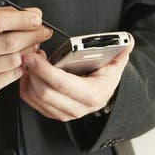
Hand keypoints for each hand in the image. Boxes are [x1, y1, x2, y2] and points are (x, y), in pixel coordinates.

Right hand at [0, 6, 52, 98]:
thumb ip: (5, 14)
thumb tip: (34, 15)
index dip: (22, 19)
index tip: (37, 18)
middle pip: (9, 42)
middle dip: (33, 35)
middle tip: (44, 31)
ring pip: (14, 59)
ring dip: (30, 50)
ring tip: (33, 44)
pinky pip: (13, 74)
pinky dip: (23, 65)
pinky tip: (23, 58)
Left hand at [19, 37, 133, 120]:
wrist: (104, 93)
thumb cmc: (106, 77)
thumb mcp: (116, 63)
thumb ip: (121, 51)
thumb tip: (128, 41)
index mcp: (93, 95)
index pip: (63, 84)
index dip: (45, 70)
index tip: (34, 57)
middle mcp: (78, 108)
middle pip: (45, 93)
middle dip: (32, 73)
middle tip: (28, 55)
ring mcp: (65, 113)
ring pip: (36, 99)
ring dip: (28, 79)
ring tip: (30, 61)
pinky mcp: (54, 113)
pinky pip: (32, 102)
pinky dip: (26, 86)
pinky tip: (29, 72)